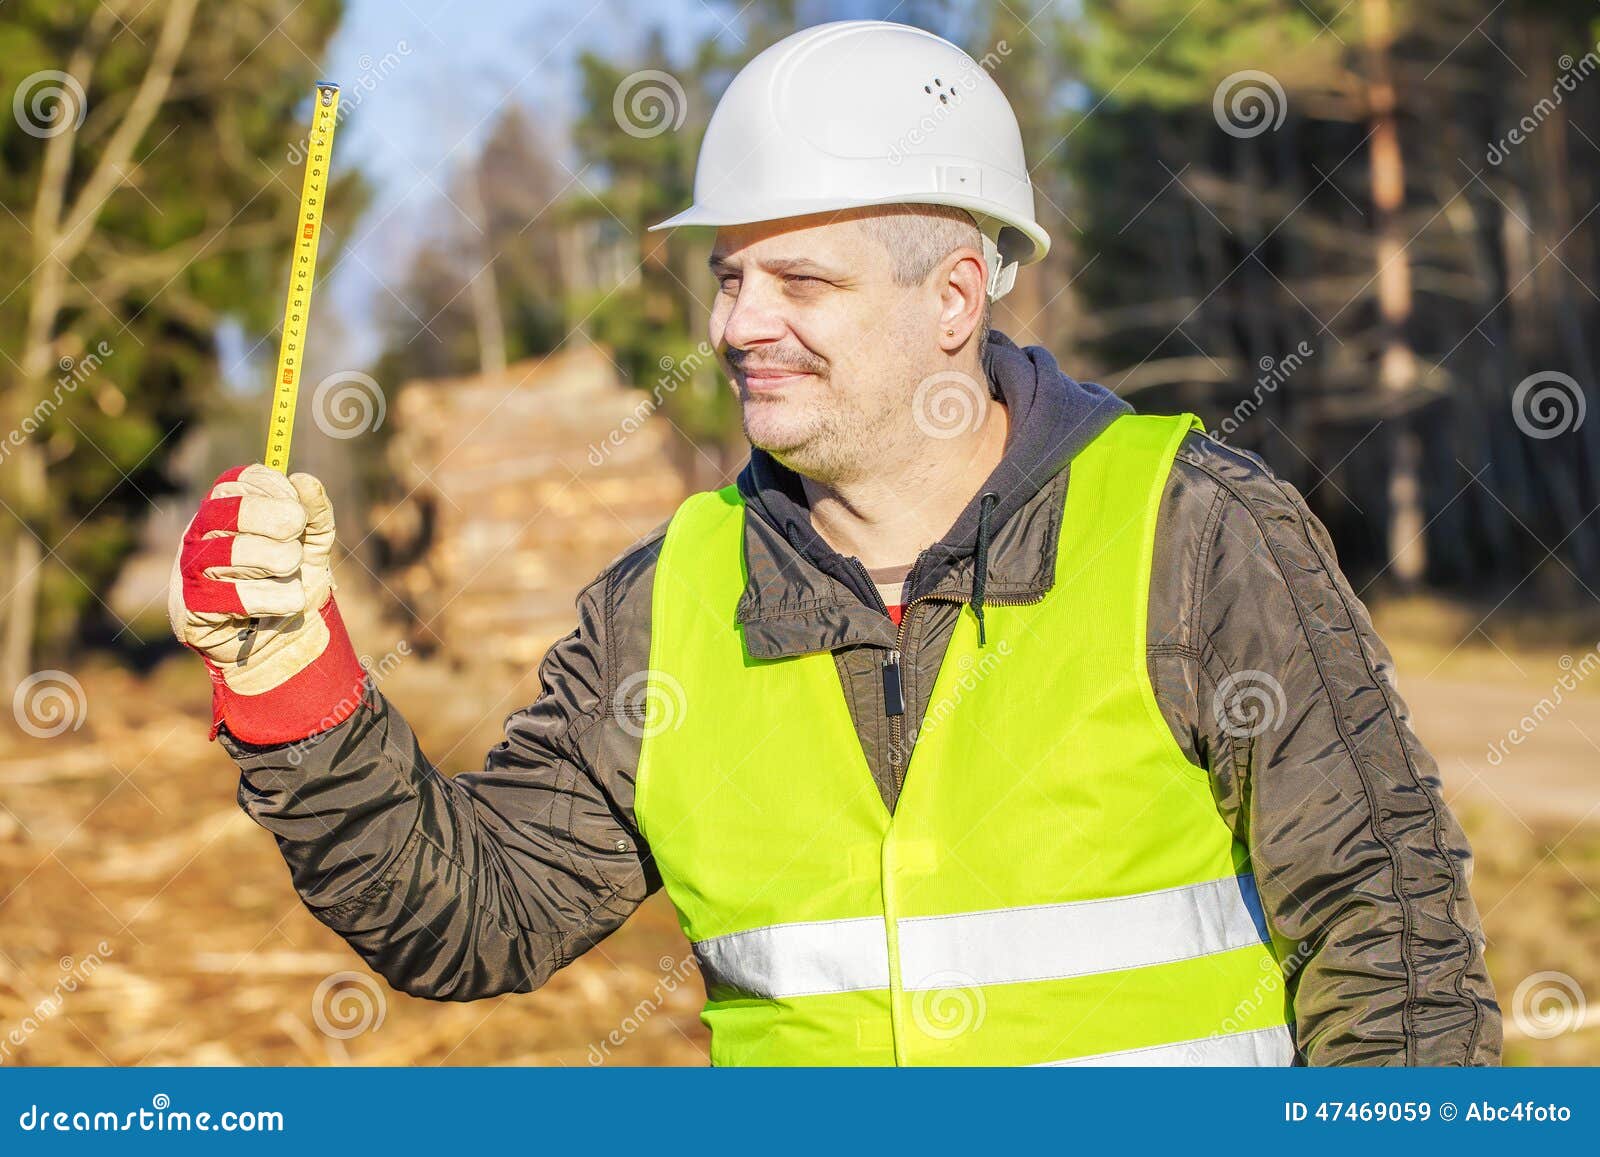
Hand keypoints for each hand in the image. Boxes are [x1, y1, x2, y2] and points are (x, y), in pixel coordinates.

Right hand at [169, 464, 365, 744]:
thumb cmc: (293, 585)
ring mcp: (189, 571)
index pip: (238, 482)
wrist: (286, 645)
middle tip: (296, 534)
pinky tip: (287, 601)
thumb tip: (305, 482)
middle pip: (225, 508)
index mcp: (227, 512)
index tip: (300, 510)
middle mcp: (200, 534)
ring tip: (292, 570)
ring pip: (224, 551)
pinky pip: (225, 597)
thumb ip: (315, 516)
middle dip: (269, 517)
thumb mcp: (314, 548)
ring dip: (272, 559)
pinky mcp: (189, 609)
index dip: (271, 489)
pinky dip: (267, 598)